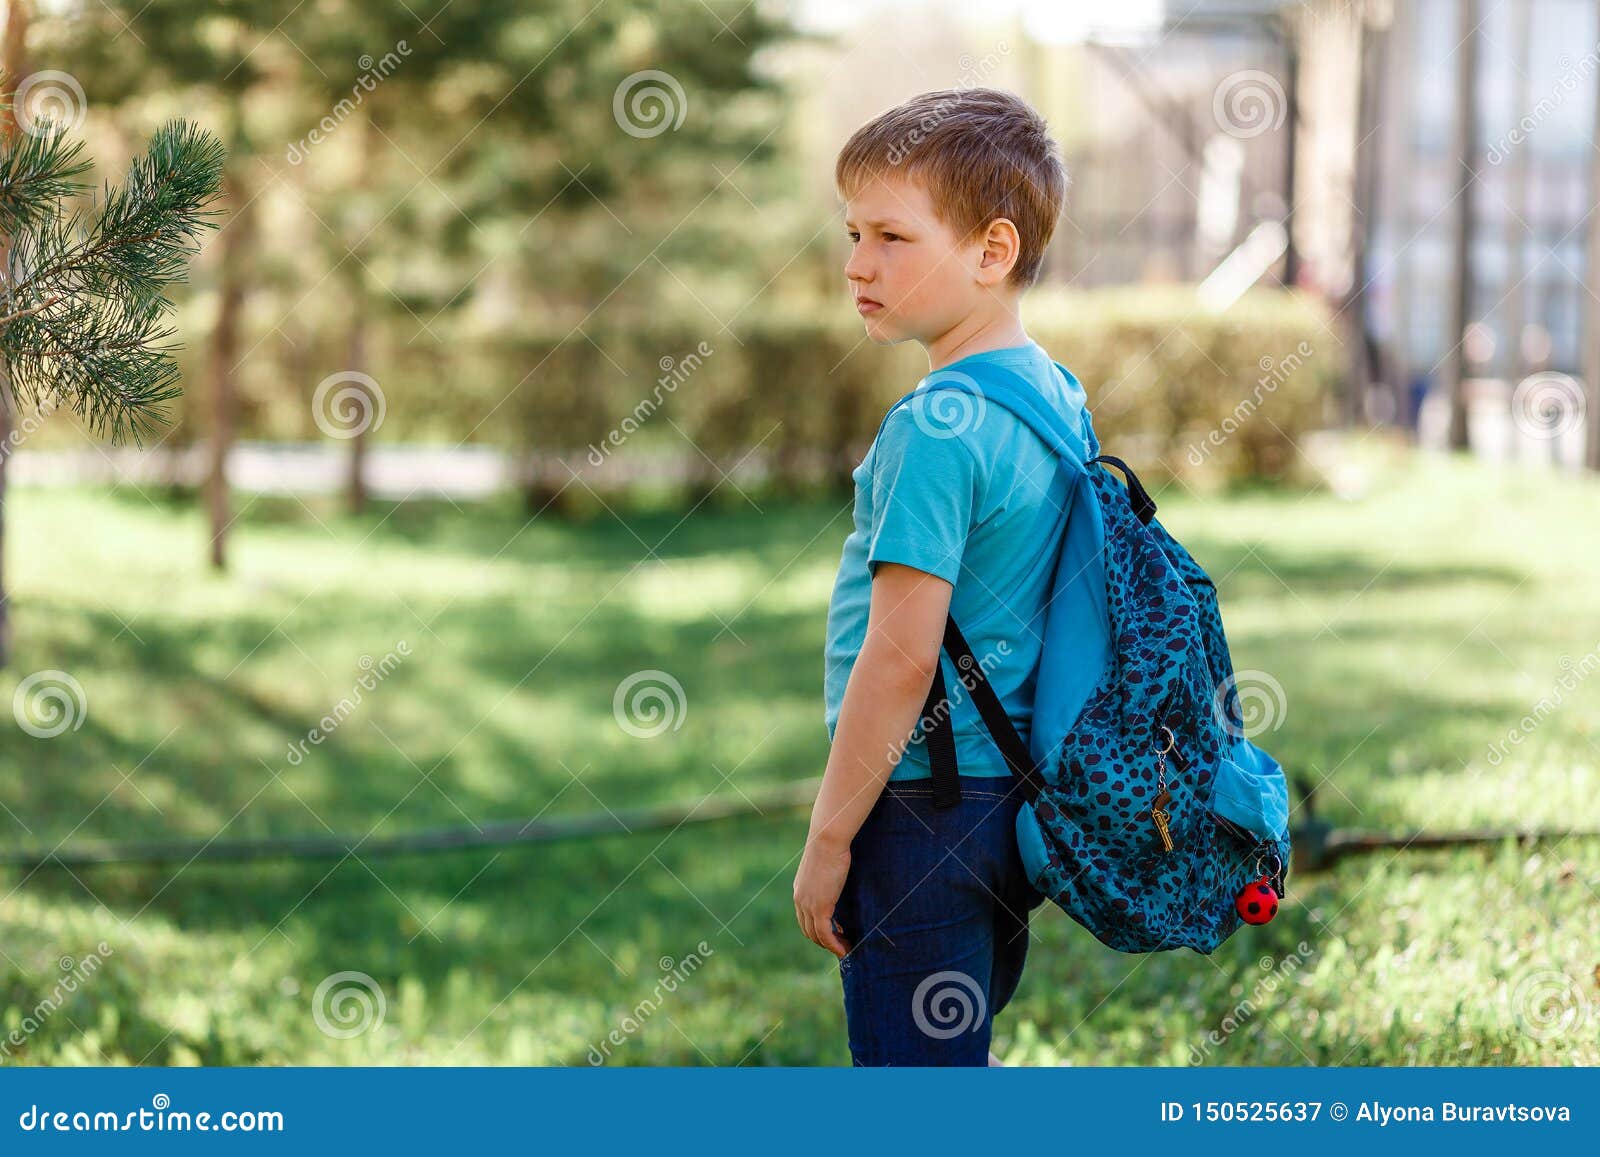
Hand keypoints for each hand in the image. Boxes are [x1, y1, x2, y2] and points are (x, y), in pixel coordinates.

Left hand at [793, 833, 852, 956]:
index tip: (836, 933)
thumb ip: (826, 877)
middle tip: (842, 944)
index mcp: (800, 891)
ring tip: (846, 949)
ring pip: (817, 936)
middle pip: (809, 931)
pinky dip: (834, 945)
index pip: (805, 919)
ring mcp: (809, 905)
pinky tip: (845, 949)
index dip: (818, 930)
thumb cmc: (830, 846)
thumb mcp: (824, 865)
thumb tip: (837, 878)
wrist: (827, 840)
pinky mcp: (820, 907)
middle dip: (824, 941)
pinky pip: (826, 934)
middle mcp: (800, 900)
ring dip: (831, 946)